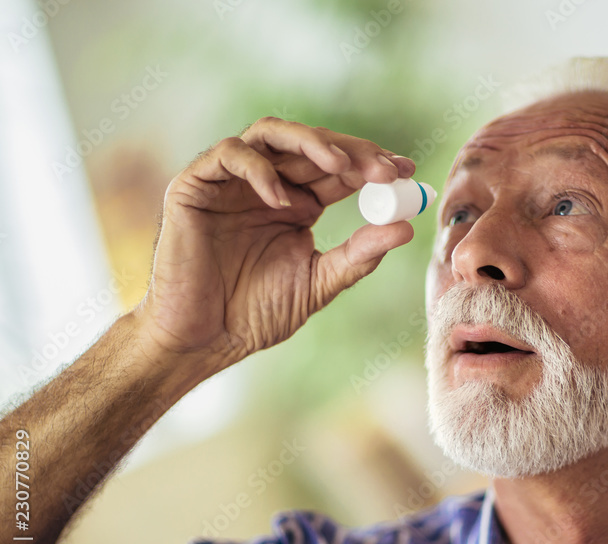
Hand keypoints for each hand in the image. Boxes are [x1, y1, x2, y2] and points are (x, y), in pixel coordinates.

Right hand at [133, 117, 415, 372]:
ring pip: (272, 134)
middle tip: (385, 170)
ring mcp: (231, 182)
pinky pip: (229, 156)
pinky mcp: (195, 186)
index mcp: (298, 203)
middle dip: (353, 152)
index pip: (339, 170)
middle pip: (313, 145)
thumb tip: (407, 229)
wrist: (202, 340)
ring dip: (311, 143)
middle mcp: (268, 185)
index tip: (406, 172)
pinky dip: (260, 171)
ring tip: (343, 167)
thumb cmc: (255, 315)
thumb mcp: (319, 283)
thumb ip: (359, 256)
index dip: (372, 164)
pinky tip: (284, 201)